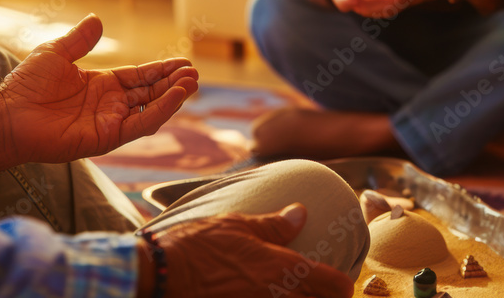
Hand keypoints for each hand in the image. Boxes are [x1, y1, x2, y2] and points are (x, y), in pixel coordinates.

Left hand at [0, 14, 198, 164]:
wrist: (9, 113)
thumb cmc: (26, 85)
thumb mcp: (56, 52)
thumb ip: (80, 40)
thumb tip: (97, 19)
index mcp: (101, 84)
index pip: (140, 76)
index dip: (162, 70)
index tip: (183, 63)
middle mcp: (109, 104)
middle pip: (151, 92)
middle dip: (173, 83)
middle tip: (194, 73)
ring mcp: (110, 121)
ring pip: (151, 109)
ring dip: (173, 97)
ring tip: (192, 83)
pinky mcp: (107, 137)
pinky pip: (140, 124)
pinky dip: (160, 111)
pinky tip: (175, 97)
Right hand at [147, 204, 352, 297]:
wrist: (161, 274)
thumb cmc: (198, 245)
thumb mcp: (238, 225)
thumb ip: (275, 225)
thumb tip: (301, 213)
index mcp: (283, 269)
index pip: (335, 286)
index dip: (343, 285)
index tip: (338, 282)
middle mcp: (278, 297)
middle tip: (317, 290)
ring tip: (291, 293)